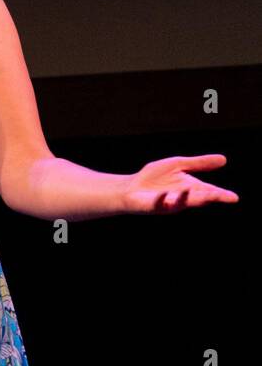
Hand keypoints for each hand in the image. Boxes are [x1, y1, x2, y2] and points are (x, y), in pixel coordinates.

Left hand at [121, 154, 238, 213]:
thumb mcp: (178, 165)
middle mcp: (183, 198)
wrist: (130, 187)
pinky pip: (160, 204)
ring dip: (187, 198)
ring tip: (195, 192)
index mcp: (192, 188)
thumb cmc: (154, 177)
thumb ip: (198, 163)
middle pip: (199, 199)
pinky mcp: (154, 206)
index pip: (209, 192)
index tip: (233, 198)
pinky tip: (166, 195)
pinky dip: (164, 199)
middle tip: (220, 197)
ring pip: (182, 203)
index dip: (221, 195)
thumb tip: (224, 159)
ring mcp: (169, 204)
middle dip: (209, 198)